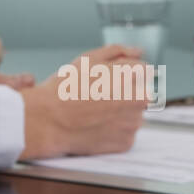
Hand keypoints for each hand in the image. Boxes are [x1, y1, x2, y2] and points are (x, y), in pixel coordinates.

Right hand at [19, 45, 147, 158]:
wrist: (48, 121)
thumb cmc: (65, 89)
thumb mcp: (88, 59)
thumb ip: (118, 51)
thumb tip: (138, 52)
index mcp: (134, 75)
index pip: (144, 72)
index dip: (125, 75)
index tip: (110, 81)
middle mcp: (140, 99)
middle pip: (140, 94)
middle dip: (125, 94)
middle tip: (99, 97)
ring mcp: (134, 123)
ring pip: (133, 115)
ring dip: (120, 113)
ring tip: (95, 112)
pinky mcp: (126, 142)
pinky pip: (125, 134)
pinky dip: (113, 131)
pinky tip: (96, 126)